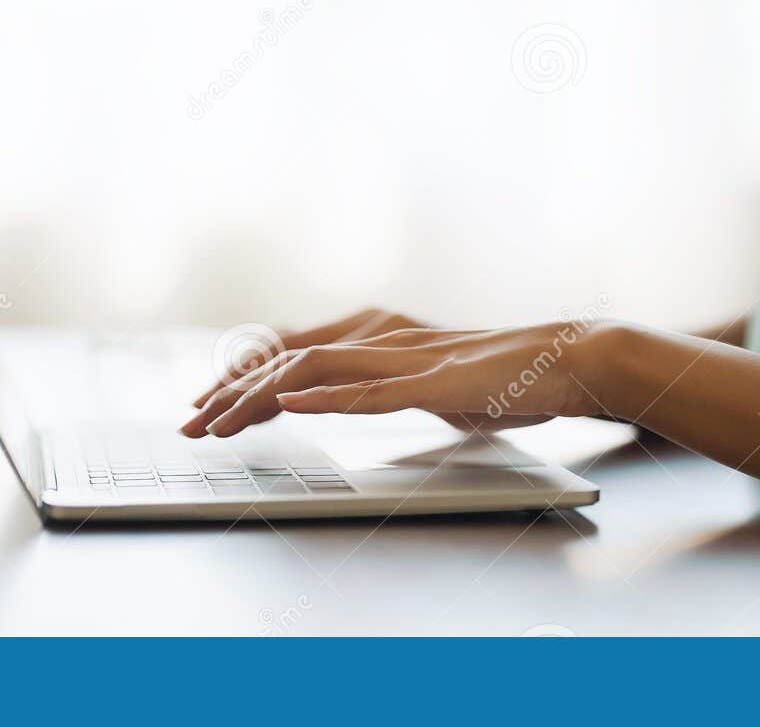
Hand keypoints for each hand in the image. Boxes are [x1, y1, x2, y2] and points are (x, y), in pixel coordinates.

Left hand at [181, 319, 619, 438]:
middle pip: (287, 358)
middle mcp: (382, 336)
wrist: (570, 359)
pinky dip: (324, 399)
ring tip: (219, 424)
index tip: (205, 405)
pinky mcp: (435, 382)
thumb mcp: (435, 387)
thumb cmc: (509, 376)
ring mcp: (406, 357)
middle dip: (230, 392)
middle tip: (189, 424)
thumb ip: (395, 390)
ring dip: (259, 400)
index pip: (293, 352)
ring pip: (314, 372)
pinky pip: (370, 390)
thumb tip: (363, 402)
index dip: (242, 378)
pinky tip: (289, 407)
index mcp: (380, 335)